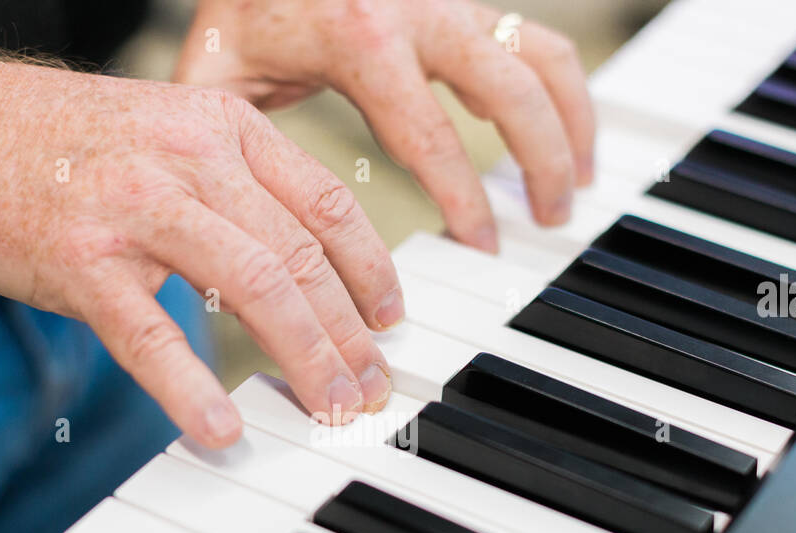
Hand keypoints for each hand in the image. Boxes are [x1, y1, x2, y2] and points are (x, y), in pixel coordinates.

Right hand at [0, 62, 401, 447]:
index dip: (372, 272)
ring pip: (253, 287)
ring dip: (305, 359)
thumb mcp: (172, 130)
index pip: (326, 206)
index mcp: (226, 128)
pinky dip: (191, 390)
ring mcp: (138, 207)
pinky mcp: (82, 260)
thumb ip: (238, 184)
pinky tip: (222, 432)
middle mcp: (193, 159)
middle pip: (301, 257)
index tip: (391, 323)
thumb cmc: (72, 143)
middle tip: (371, 390)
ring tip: (329, 412)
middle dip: (349, 335)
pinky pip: (151, 335)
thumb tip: (304, 266)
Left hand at [175, 0, 594, 251]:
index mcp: (362, 38)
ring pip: (542, 57)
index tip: (480, 245)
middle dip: (539, 164)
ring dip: (570, 122)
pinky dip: (564, 89)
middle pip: (512, 93)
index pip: (431, 136)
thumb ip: (227, 144)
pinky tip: (565, 133)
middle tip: (545, 223)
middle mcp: (420, 11)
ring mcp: (452, 1)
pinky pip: (537, 40)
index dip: (464, 199)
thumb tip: (226, 222)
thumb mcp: (217, 68)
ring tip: (577, 182)